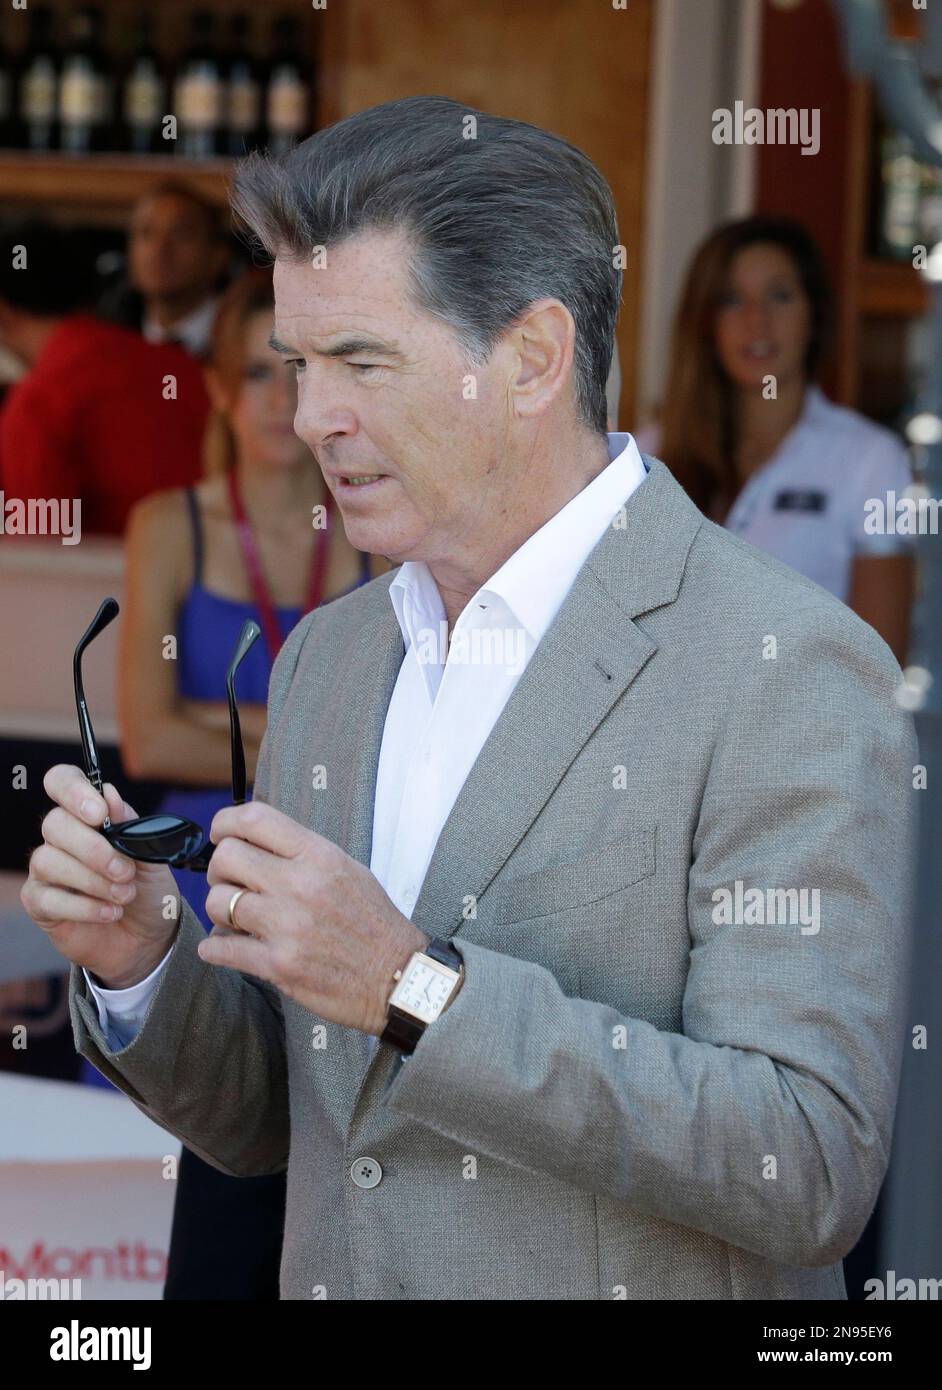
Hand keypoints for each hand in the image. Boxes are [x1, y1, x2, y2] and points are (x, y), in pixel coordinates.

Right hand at [21, 765, 180, 988]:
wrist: (149, 937)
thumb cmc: (148, 890)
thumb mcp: (152, 856)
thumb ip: (130, 826)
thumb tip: (109, 794)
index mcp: (87, 815)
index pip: (61, 782)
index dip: (73, 791)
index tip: (99, 813)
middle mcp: (61, 837)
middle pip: (55, 824)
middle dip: (93, 849)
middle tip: (125, 871)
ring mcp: (46, 870)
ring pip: (48, 860)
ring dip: (92, 880)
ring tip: (124, 895)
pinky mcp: (40, 903)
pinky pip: (48, 897)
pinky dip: (84, 906)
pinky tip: (110, 912)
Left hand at [200, 801, 428, 1034]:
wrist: (398, 977)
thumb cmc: (373, 923)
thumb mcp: (347, 870)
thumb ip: (301, 853)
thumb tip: (254, 842)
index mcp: (319, 856)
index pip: (254, 819)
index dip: (225, 823)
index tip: (221, 834)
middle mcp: (300, 885)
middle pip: (226, 857)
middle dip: (220, 869)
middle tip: (230, 883)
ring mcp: (287, 926)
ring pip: (218, 902)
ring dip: (220, 911)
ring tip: (235, 919)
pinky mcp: (278, 965)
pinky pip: (220, 948)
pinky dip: (215, 948)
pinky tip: (224, 946)